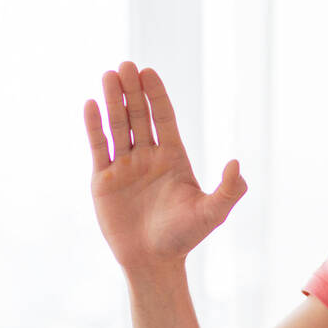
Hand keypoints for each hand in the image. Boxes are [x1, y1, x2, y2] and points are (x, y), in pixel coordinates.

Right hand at [84, 61, 245, 270]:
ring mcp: (125, 167)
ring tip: (108, 75)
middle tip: (125, 65)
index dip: (157, 95)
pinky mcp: (104, 180)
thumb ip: (229, 190)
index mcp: (174, 158)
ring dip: (113, 101)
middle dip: (133, 91)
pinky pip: (99, 147)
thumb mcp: (213, 213)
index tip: (149, 72)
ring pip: (118, 127)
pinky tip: (91, 105)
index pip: (165, 118)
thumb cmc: (185, 238)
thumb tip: (237, 163)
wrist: (153, 262)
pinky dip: (94, 126)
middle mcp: (149, 157)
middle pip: (139, 116)